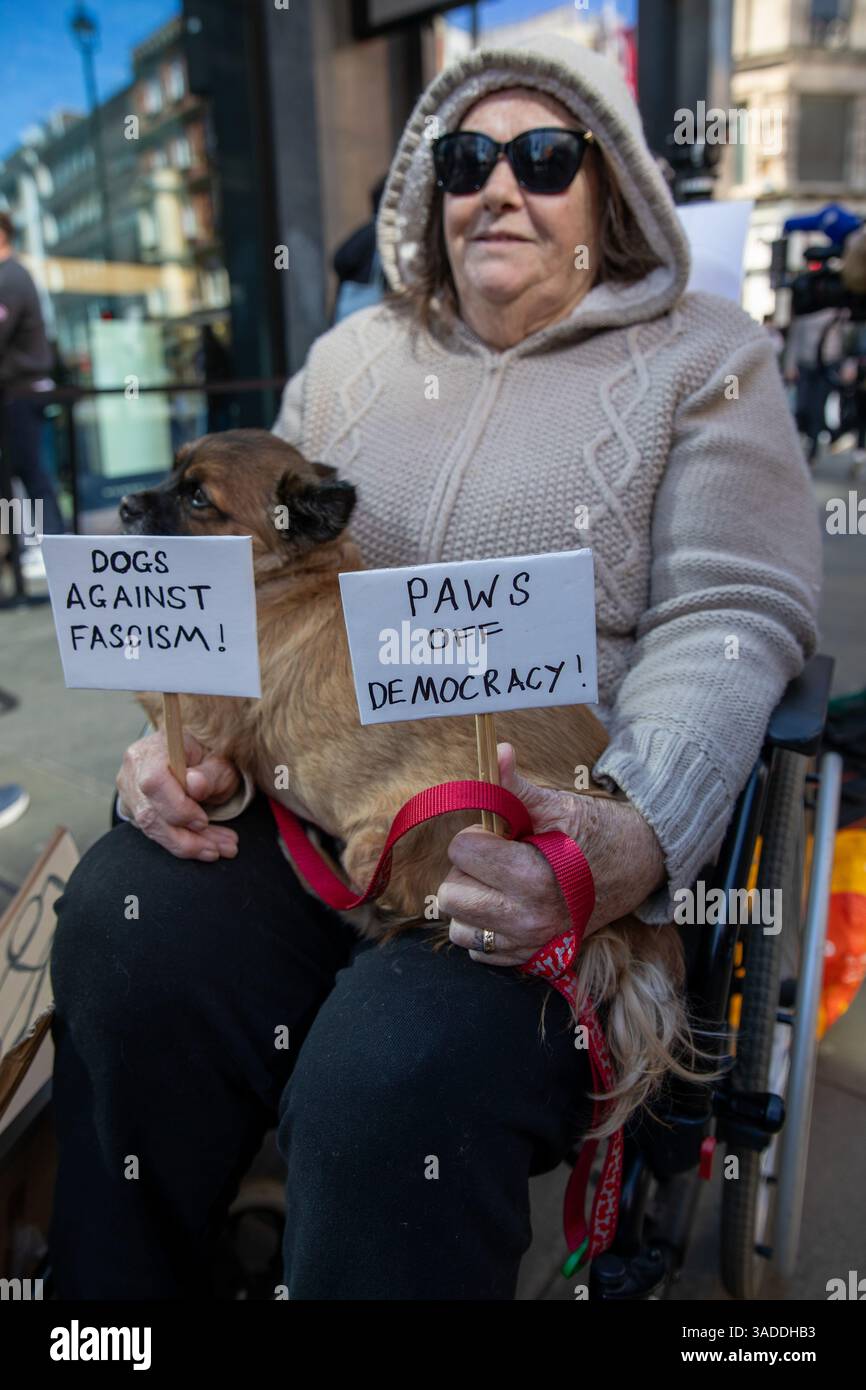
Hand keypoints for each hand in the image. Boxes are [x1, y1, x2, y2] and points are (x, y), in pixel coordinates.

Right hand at [117, 731, 240, 860]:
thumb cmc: (207, 759)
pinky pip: (155, 834)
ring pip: (152, 829)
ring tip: (222, 848)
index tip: (204, 821)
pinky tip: (208, 846)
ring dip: (190, 845)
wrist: (191, 759)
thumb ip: (209, 774)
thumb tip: (195, 786)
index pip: (154, 781)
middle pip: (150, 814)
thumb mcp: (219, 762)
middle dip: (188, 838)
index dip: (177, 807)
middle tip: (224, 846)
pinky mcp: (133, 811)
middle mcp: (133, 771)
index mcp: (152, 750)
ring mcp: (129, 793)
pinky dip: (183, 844)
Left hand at [439, 742, 665, 965]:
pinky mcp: (529, 959)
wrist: (638, 867)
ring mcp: (528, 945)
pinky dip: (485, 928)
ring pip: (459, 927)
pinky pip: (478, 950)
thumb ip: (516, 786)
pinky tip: (507, 907)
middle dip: (469, 871)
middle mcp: (527, 919)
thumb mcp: (557, 805)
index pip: (461, 852)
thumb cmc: (596, 832)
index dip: (477, 836)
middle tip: (500, 860)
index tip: (502, 836)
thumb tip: (496, 752)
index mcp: (531, 878)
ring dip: (472, 903)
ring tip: (501, 885)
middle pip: (451, 894)